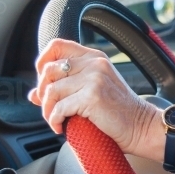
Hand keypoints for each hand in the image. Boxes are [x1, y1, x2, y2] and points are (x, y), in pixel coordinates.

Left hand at [28, 39, 159, 155]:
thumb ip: (65, 89)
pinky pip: (60, 108)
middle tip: (49, 108)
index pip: (57, 45)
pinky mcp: (92, 96)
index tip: (42, 82)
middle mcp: (94, 63)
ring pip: (52, 91)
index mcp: (95, 58)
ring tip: (55, 121)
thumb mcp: (91, 93)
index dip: (42, 61)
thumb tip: (33, 94)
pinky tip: (61, 128)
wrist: (141, 127)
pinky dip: (55, 120)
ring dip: (48, 110)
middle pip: (49, 70)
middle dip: (42, 92)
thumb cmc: (118, 114)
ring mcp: (94, 78)